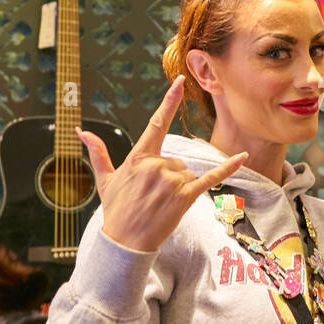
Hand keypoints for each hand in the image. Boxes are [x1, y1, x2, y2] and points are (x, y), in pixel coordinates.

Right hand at [76, 75, 246, 252]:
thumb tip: (81, 131)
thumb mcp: (105, 180)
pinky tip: (242, 156)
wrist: (125, 241)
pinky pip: (211, 178)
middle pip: (175, 160)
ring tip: (160, 203)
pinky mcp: (186, 196)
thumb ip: (97, 153)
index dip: (169, 101)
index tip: (180, 82)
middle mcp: (156, 166)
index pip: (156, 123)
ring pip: (186, 173)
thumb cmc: (116, 211)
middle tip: (151, 196)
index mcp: (138, 158)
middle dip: (167, 176)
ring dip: (178, 186)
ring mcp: (171, 181)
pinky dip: (228, 168)